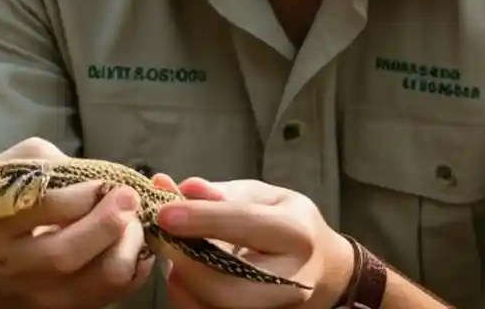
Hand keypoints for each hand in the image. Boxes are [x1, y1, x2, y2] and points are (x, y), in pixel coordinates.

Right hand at [0, 137, 154, 307]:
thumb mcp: (5, 174)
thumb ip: (47, 163)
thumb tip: (98, 173)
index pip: (44, 209)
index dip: (84, 193)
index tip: (104, 182)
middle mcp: (12, 267)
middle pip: (68, 254)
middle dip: (110, 220)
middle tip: (129, 198)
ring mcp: (38, 298)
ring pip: (100, 278)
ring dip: (129, 244)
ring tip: (132, 222)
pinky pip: (113, 294)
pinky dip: (134, 266)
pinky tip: (130, 244)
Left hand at [150, 174, 354, 308]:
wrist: (320, 266)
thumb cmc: (287, 223)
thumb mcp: (263, 197)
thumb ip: (221, 193)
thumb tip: (180, 187)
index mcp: (296, 233)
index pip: (244, 225)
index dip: (201, 219)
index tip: (164, 213)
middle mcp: (292, 278)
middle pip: (228, 286)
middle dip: (186, 264)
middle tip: (163, 239)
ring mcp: (277, 308)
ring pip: (216, 308)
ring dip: (184, 283)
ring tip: (175, 255)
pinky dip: (189, 297)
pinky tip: (185, 275)